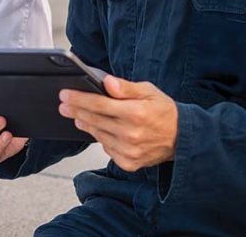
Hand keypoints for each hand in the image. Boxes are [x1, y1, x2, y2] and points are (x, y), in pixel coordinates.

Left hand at [58, 75, 177, 171]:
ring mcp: (129, 151)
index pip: (99, 104)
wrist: (182, 139)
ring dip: (85, 124)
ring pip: (98, 134)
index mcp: (136, 113)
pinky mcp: (128, 163)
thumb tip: (106, 82)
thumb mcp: (149, 91)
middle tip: (63, 104)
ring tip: (77, 115)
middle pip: (94, 120)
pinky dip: (101, 138)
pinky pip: (107, 148)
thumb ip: (126, 87)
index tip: (65, 94)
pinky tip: (99, 129)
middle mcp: (131, 134)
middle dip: (75, 110)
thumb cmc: (164, 112)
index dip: (79, 99)